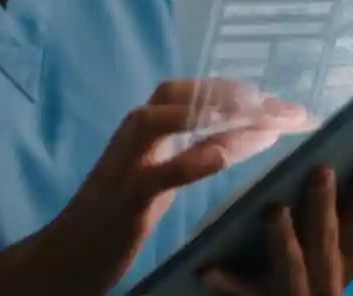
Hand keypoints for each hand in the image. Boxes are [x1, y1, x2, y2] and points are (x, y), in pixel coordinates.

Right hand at [0, 79, 311, 295]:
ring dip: (224, 118)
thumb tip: (244, 134)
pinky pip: (162, 172)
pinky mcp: (126, 198)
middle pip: (188, 95)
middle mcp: (135, 134)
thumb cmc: (115, 218)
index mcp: (145, 128)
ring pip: (173, 121)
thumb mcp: (160, 179)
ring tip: (269, 123)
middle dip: (240, 97)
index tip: (287, 105)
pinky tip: (223, 155)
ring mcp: (128, 162)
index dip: (243, 94)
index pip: (197, 94)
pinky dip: (192, 159)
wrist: (65, 258)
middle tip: (287, 110)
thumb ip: (192, 151)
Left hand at [200, 140, 352, 295]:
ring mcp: (294, 295)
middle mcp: (329, 278)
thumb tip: (328, 146)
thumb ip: (326, 203)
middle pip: (331, 243)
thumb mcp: (318, 232)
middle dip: (327, 207)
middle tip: (322, 169)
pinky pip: (242, 294)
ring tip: (273, 210)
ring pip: (293, 271)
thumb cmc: (295, 255)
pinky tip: (207, 268)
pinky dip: (227, 282)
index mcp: (348, 254)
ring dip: (285, 240)